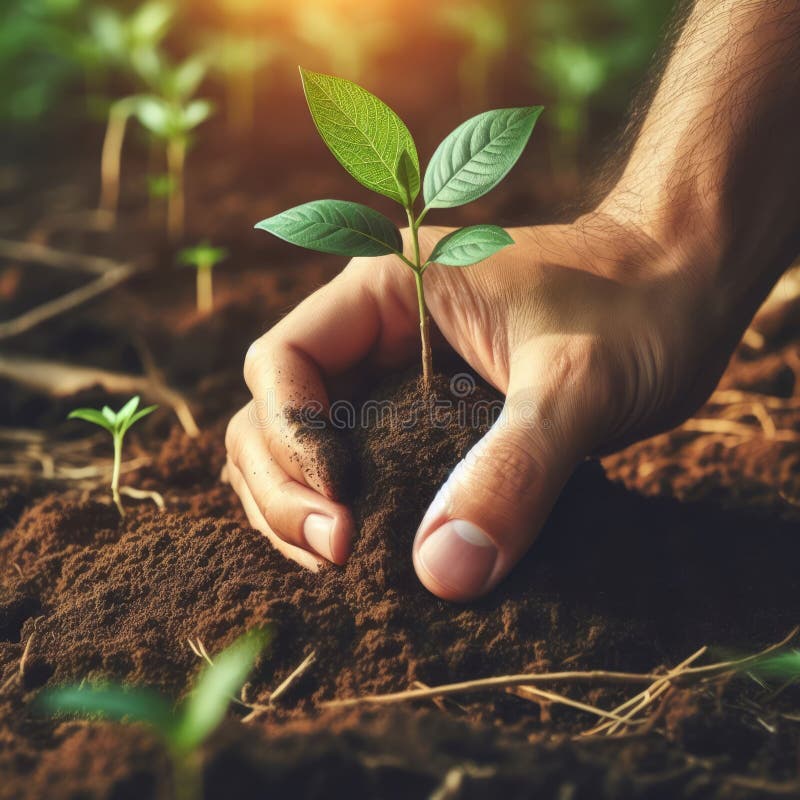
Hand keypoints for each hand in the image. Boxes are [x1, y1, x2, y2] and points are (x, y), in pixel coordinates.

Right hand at [224, 212, 747, 599]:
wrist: (681, 289)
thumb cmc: (636, 306)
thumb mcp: (579, 383)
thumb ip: (514, 469)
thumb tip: (440, 571)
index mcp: (384, 290)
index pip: (281, 364)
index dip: (290, 440)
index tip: (341, 509)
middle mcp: (374, 330)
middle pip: (272, 411)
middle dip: (284, 487)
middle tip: (335, 556)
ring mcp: (395, 374)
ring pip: (302, 444)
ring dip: (300, 507)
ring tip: (342, 565)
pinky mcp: (424, 416)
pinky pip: (357, 465)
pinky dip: (346, 512)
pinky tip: (370, 555)